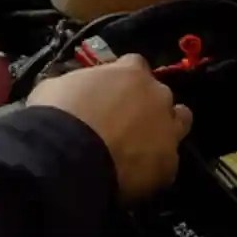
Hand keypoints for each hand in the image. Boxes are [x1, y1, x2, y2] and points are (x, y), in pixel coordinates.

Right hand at [27, 53, 192, 201]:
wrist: (66, 156)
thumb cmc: (58, 113)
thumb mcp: (57, 84)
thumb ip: (76, 82)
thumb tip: (72, 88)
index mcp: (131, 72)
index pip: (135, 64)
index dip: (122, 78)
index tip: (109, 89)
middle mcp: (158, 96)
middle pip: (160, 94)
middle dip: (144, 103)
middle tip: (121, 120)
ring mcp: (168, 130)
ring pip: (179, 122)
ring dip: (164, 128)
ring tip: (140, 145)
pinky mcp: (169, 165)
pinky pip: (166, 162)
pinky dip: (153, 165)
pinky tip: (133, 172)